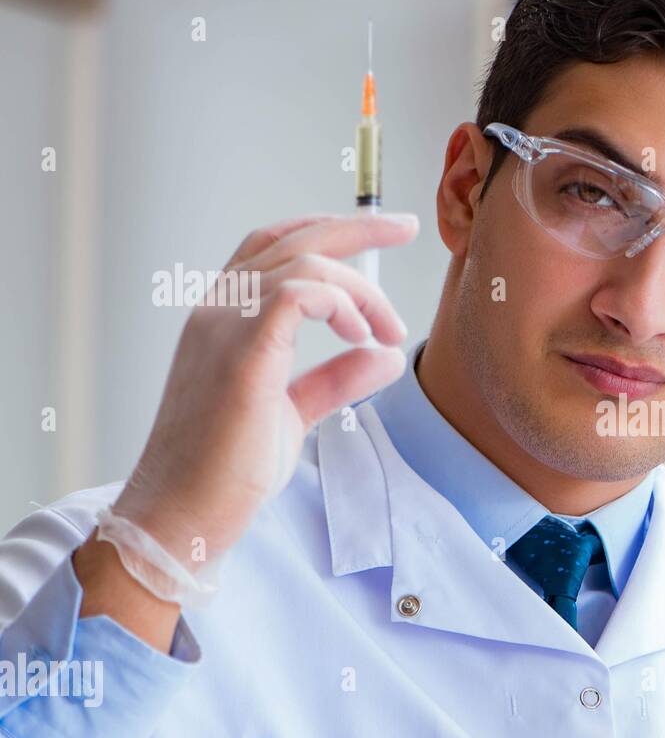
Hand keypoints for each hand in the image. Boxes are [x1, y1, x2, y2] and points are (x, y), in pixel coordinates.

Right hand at [111, 213, 417, 565]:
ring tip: (386, 330)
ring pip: (305, 263)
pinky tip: (362, 336)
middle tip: (407, 228)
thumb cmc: (227, 468)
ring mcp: (225, 325)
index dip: (327, 230)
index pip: (274, 246)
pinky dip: (342, 304)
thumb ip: (334, 378)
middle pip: (292, 238)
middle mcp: (219, 308)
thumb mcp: (293, 412)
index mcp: (225, 317)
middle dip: (357, 226)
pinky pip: (300, 293)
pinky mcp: (243, 351)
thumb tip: (382, 355)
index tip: (382, 231)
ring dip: (360, 290)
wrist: (184, 511)